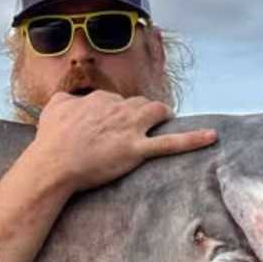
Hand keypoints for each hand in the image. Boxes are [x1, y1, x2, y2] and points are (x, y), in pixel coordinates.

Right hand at [26, 90, 217, 193]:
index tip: (113, 126)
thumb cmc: (51, 139)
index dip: (117, 114)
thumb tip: (69, 98)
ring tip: (163, 124)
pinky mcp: (137, 149)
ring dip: (161, 117)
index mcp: (100, 98)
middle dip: (142, 114)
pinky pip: (171, 143)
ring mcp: (130, 128)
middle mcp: (118, 108)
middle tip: (136, 129)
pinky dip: (193, 140)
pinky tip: (212, 137)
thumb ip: (65, 98)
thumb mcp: (54, 108)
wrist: (53, 163)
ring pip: (156, 112)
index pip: (116, 100)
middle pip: (140, 104)